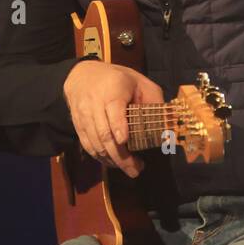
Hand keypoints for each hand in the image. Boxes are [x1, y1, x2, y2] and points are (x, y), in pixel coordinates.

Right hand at [63, 59, 163, 177]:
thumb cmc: (117, 79)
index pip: (113, 109)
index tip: (125, 141)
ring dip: (112, 160)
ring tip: (129, 169)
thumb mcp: (139, 81)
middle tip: (135, 169)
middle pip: (104, 132)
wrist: (82, 75)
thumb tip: (166, 122)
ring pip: (95, 142)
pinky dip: (100, 158)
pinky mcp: (77, 125)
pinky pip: (87, 145)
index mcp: (113, 89)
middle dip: (120, 155)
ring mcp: (83, 115)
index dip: (118, 126)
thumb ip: (153, 98)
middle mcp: (95, 103)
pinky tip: (114, 163)